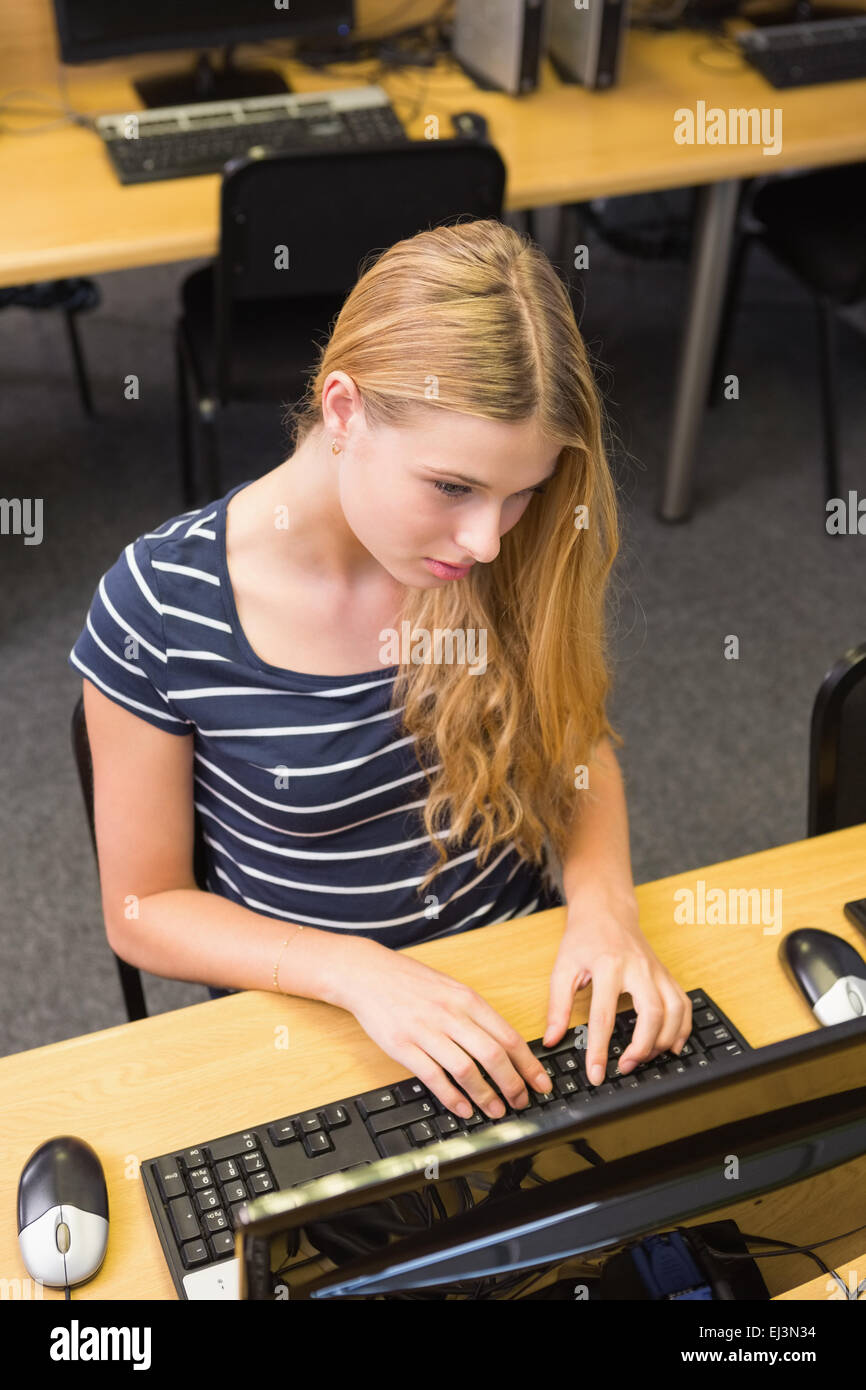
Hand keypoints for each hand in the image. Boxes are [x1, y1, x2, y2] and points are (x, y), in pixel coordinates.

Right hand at [334, 938, 553, 1118]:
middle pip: (493, 1055)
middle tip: (522, 1102)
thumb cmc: (411, 982)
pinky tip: (462, 1108)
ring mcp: (426, 1031)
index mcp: (467, 999)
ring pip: (466, 1069)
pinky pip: (433, 1077)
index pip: (508, 1036)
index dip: (529, 1064)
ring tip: (496, 1111)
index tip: (541, 1083)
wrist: (368, 973)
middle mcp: (450, 1014)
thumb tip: (505, 1045)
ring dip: (485, 1095)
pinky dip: (451, 1097)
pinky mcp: (403, 1046)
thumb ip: (476, 1015)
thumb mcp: (451, 988)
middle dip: (513, 1084)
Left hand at [543, 887, 691, 1085]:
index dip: (599, 1050)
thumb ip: (557, 1005)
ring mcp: (656, 971)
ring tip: (645, 1058)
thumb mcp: (562, 968)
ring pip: (674, 1011)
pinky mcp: (667, 974)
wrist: (606, 909)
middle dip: (642, 1047)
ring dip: (664, 1041)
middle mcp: (638, 968)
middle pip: (652, 1014)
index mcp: (608, 966)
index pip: (604, 1016)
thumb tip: (551, 1039)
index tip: (596, 1074)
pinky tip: (671, 1045)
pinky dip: (682, 1028)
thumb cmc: (583, 938)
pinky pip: (684, 1004)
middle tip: (626, 1066)